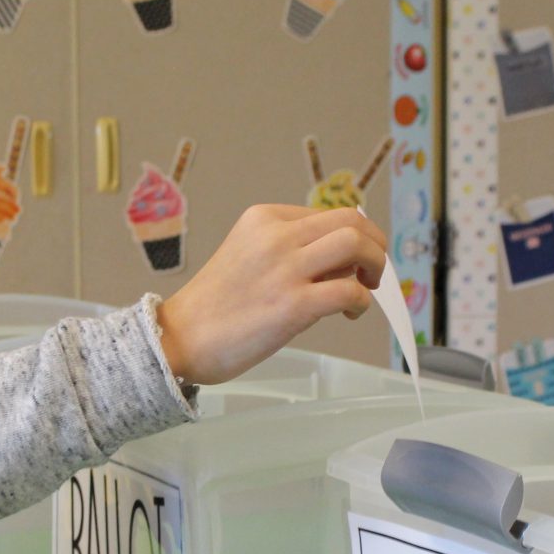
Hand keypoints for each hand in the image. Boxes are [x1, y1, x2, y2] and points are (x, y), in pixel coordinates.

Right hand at [158, 204, 388, 386]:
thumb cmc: (213, 307)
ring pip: (356, 244)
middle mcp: (276, 236)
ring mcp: (286, 269)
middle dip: (375, 243)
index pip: (327, 214)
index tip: (351, 261)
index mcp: (263, 219)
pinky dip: (362, 302)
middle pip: (350, 220)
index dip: (351, 235)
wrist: (178, 339)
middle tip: (372, 271)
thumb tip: (341, 263)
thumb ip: (289, 251)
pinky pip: (350, 291)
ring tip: (368, 287)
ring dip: (375, 264)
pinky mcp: (294, 305)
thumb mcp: (247, 256)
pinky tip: (351, 313)